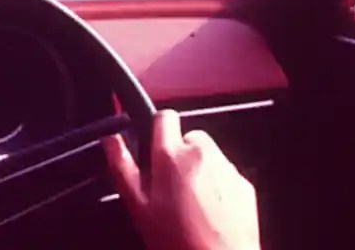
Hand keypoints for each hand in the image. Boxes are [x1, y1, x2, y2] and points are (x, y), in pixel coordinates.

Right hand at [102, 110, 259, 249]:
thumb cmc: (177, 240)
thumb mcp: (138, 206)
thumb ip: (121, 166)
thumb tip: (110, 139)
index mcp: (171, 155)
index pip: (164, 117)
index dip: (157, 129)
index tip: (154, 146)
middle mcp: (201, 154)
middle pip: (188, 137)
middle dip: (179, 155)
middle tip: (170, 186)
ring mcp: (226, 167)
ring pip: (208, 155)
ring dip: (199, 169)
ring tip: (190, 203)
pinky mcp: (244, 183)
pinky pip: (226, 174)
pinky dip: (218, 185)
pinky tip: (208, 211)